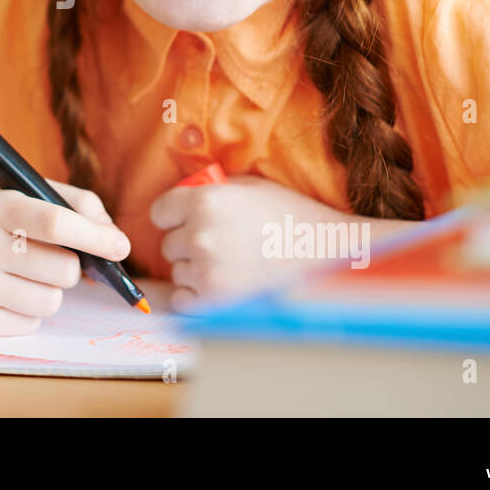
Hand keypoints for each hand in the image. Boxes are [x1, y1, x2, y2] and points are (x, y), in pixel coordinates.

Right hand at [0, 182, 130, 334]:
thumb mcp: (23, 199)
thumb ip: (75, 205)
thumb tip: (114, 240)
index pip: (55, 223)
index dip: (95, 236)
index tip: (121, 246)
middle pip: (64, 270)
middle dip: (72, 267)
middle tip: (53, 258)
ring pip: (51, 302)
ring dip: (50, 291)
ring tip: (24, 276)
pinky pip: (31, 325)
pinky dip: (29, 313)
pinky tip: (7, 295)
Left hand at [150, 174, 353, 312]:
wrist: (329, 254)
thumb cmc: (292, 217)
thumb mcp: (249, 187)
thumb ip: (211, 190)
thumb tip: (185, 197)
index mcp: (205, 201)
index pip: (159, 212)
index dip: (173, 216)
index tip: (186, 220)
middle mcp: (200, 235)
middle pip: (169, 245)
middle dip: (188, 244)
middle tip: (220, 245)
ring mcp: (207, 271)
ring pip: (178, 272)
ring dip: (196, 271)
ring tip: (231, 265)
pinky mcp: (215, 302)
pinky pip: (182, 300)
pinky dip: (196, 296)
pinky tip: (222, 285)